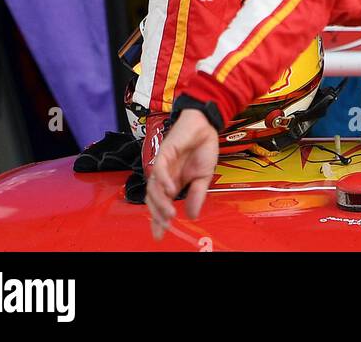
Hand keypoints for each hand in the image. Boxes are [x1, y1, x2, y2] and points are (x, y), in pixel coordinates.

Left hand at [146, 109, 218, 240]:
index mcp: (173, 182)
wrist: (206, 125)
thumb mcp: (204, 177)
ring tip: (170, 214)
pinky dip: (163, 180)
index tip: (160, 235)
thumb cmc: (204, 148)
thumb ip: (197, 195)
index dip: (159, 219)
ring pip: (153, 186)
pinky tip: (171, 189)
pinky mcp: (165, 152)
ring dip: (160, 202)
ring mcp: (163, 164)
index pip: (161, 203)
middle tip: (164, 227)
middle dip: (157, 214)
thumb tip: (192, 217)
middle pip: (153, 198)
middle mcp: (165, 175)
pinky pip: (159, 168)